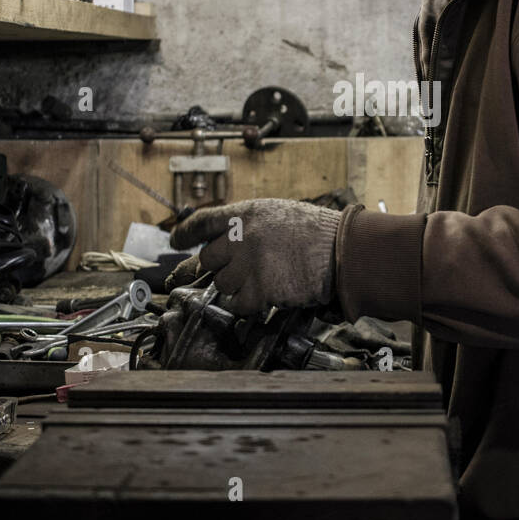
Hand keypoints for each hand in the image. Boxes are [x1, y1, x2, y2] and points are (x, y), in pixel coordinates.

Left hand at [167, 199, 343, 315]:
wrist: (343, 250)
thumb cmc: (318, 233)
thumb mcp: (279, 215)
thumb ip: (250, 226)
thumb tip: (225, 243)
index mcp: (246, 213)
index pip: (202, 221)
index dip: (185, 233)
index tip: (175, 241)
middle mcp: (241, 237)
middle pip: (208, 259)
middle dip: (211, 269)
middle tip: (211, 275)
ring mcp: (248, 264)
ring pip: (222, 284)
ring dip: (237, 287)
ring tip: (263, 281)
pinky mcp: (258, 289)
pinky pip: (237, 304)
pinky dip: (247, 305)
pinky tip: (265, 297)